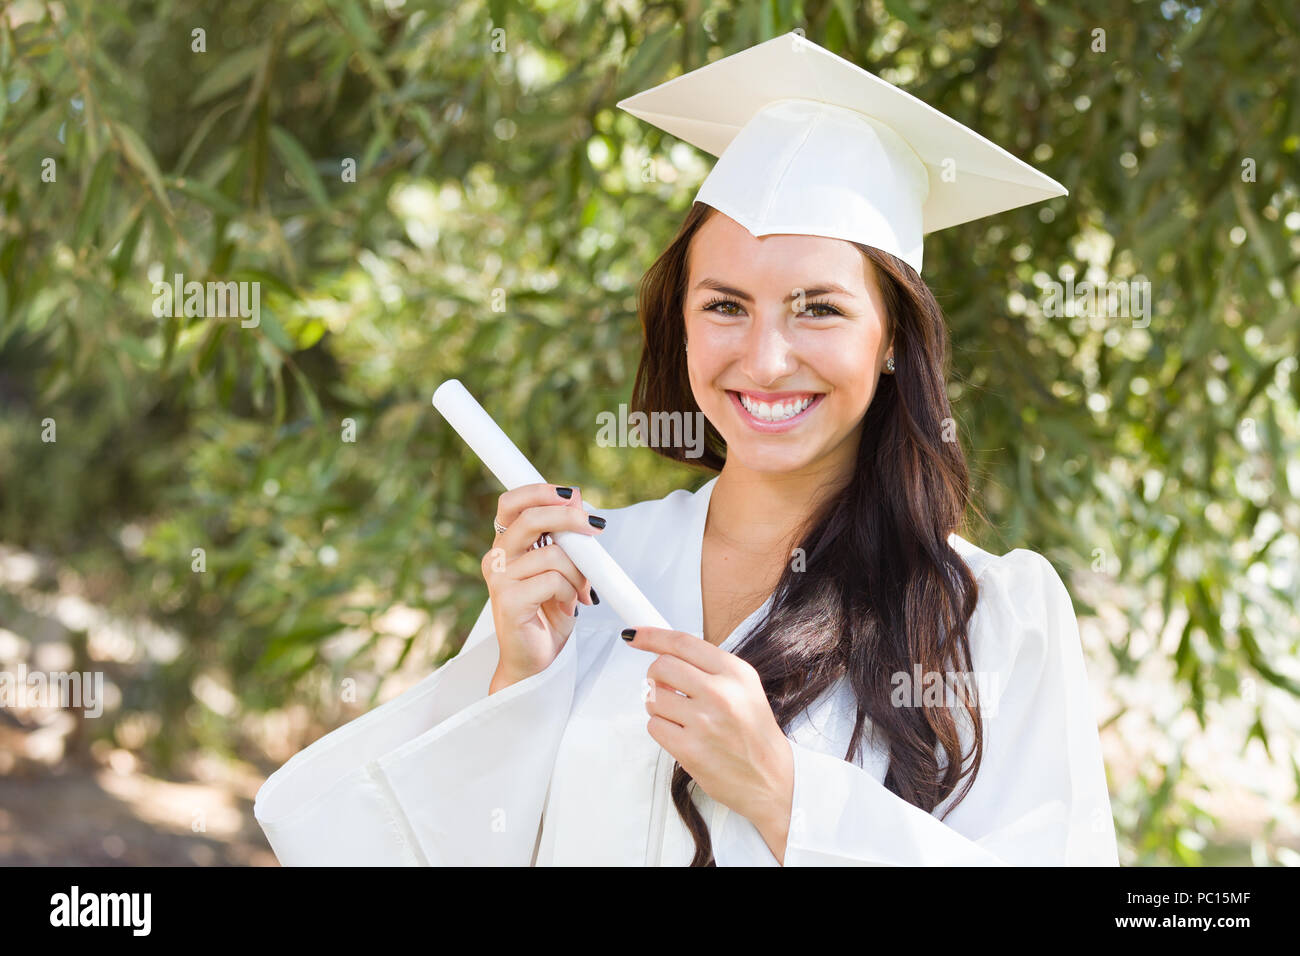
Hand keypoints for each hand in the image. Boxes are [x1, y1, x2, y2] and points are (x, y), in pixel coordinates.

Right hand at [482, 483, 605, 690]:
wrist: (535, 661)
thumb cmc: (548, 614)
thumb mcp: (563, 568)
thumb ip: (565, 537)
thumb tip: (577, 498)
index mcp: (506, 546)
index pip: (511, 503)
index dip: (540, 492)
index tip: (572, 495)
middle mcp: (497, 558)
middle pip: (530, 518)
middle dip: (568, 518)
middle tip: (595, 527)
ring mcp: (499, 580)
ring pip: (552, 555)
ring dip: (578, 573)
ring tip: (580, 592)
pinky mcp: (507, 601)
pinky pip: (552, 581)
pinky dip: (570, 592)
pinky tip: (569, 606)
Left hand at [623, 625, 794, 861]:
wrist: (771, 780)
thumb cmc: (754, 734)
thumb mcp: (744, 688)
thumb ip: (708, 668)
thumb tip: (664, 652)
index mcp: (735, 673)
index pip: (683, 643)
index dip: (652, 636)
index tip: (635, 636)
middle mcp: (720, 693)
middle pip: (661, 667)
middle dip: (655, 677)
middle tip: (665, 688)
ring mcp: (704, 722)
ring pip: (652, 698)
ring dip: (658, 706)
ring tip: (680, 717)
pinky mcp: (690, 750)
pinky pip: (654, 726)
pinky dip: (661, 729)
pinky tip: (681, 735)